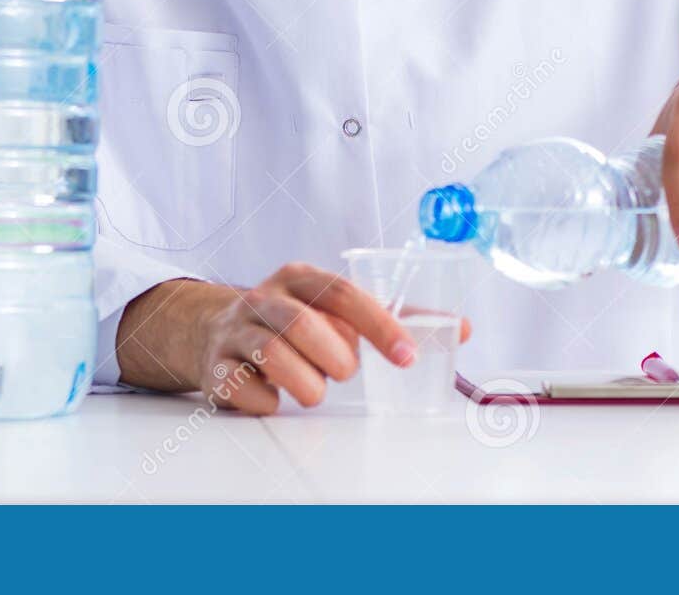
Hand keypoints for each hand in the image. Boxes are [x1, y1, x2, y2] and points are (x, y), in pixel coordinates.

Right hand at [116, 264, 468, 414]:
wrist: (219, 330)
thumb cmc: (295, 321)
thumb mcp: (338, 310)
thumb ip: (396, 319)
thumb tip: (462, 329)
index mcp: (300, 277)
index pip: (343, 293)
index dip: (379, 325)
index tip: (407, 356)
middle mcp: (263, 297)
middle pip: (301, 323)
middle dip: (334, 357)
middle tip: (344, 372)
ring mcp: (235, 331)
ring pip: (272, 357)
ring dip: (306, 385)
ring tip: (316, 389)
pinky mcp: (215, 367)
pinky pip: (244, 389)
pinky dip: (268, 402)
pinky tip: (274, 397)